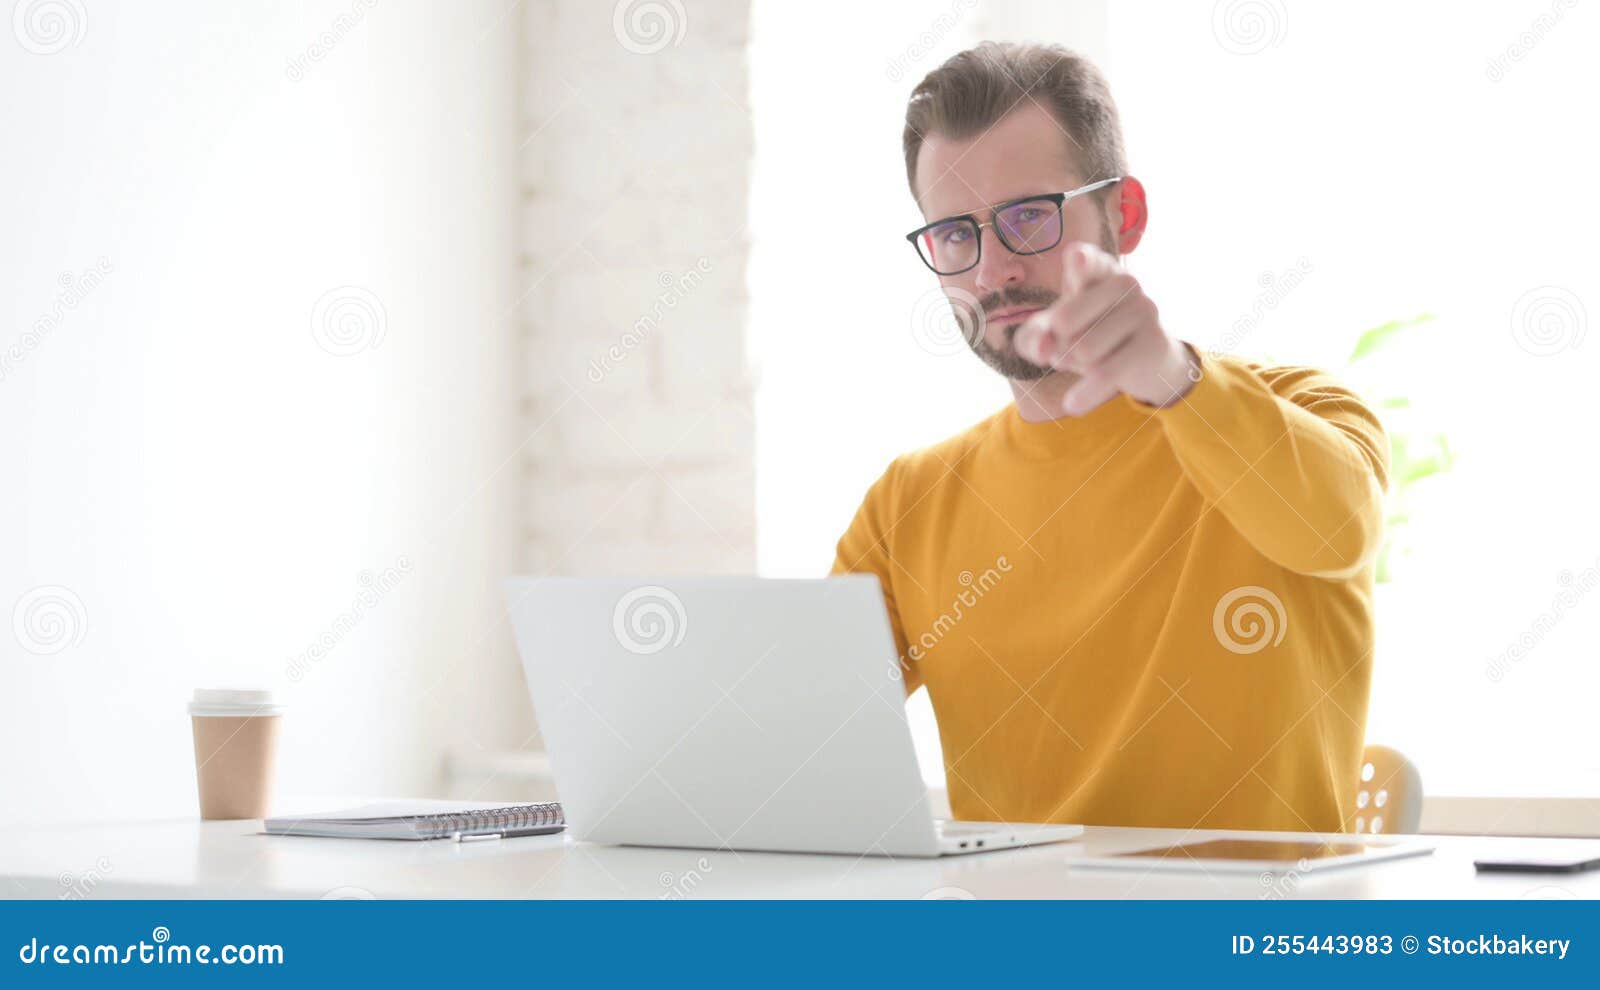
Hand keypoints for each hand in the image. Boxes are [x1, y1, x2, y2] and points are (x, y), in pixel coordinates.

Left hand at [1012, 242, 1197, 415]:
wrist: (1145, 363)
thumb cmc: (1088, 335)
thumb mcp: (1051, 336)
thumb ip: (1033, 339)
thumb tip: (1047, 350)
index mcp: (1095, 271)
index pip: (1086, 261)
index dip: (1081, 263)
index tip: (1076, 259)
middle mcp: (1123, 282)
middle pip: (1063, 322)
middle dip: (1055, 347)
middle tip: (1065, 351)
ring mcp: (1143, 308)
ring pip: (1083, 351)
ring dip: (1074, 365)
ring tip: (1084, 362)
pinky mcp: (1154, 342)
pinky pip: (1105, 374)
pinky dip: (1083, 394)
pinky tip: (1072, 403)